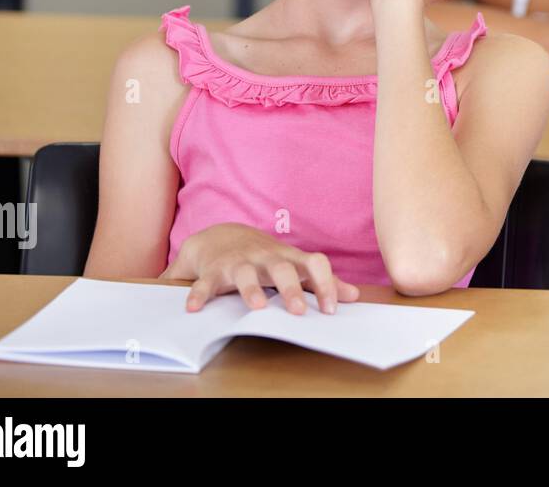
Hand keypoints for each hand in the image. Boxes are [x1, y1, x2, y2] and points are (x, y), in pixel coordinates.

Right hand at [162, 222, 360, 313]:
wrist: (221, 236)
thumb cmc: (266, 258)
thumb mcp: (295, 265)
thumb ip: (322, 281)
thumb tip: (354, 295)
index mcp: (289, 258)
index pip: (313, 264)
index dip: (325, 284)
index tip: (331, 309)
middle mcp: (265, 258)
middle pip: (281, 268)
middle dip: (290, 289)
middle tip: (298, 311)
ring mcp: (239, 263)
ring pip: (245, 273)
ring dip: (250, 289)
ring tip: (256, 308)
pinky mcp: (213, 271)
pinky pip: (205, 282)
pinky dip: (199, 293)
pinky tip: (194, 307)